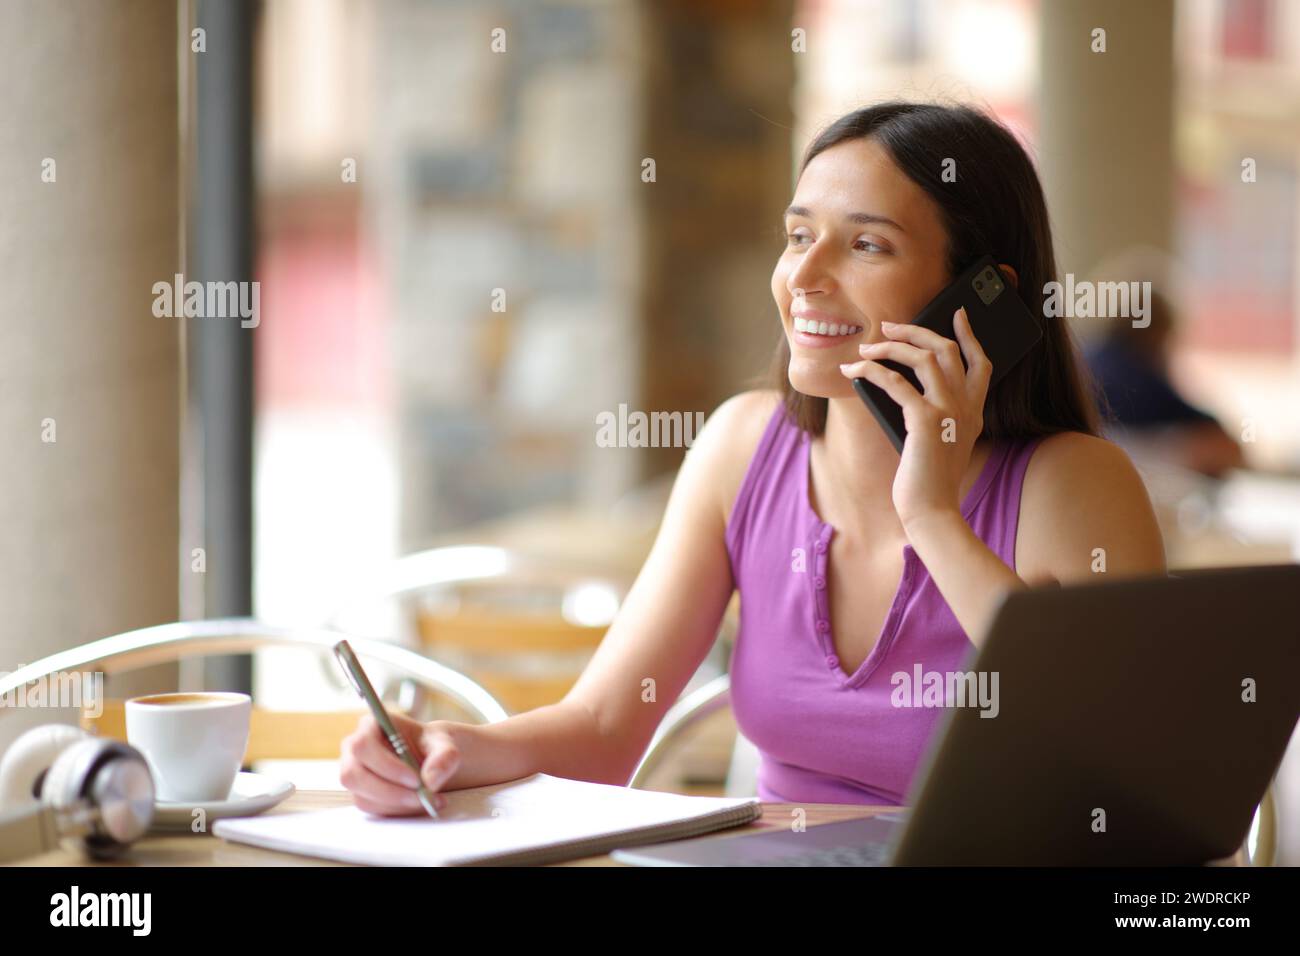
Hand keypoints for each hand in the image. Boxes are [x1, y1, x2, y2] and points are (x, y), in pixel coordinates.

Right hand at [339, 711, 460, 816]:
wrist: (430, 760)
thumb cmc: (432, 746)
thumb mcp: (445, 744)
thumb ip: (444, 757)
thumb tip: (430, 780)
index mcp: (370, 725)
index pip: (363, 746)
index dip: (385, 765)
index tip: (415, 779)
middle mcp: (354, 749)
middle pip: (353, 776)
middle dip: (389, 791)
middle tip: (421, 797)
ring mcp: (354, 773)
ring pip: (363, 797)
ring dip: (397, 804)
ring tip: (429, 800)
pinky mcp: (361, 793)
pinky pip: (372, 809)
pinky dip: (398, 810)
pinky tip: (420, 803)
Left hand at [838, 307, 992, 527]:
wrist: (932, 511)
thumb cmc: (928, 481)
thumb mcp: (939, 443)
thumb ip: (933, 415)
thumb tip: (899, 385)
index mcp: (974, 412)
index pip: (981, 364)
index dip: (970, 336)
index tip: (958, 314)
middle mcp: (966, 407)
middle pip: (947, 350)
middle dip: (917, 330)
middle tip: (890, 325)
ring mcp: (948, 411)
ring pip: (923, 357)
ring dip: (891, 346)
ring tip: (868, 346)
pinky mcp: (925, 420)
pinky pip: (895, 382)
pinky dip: (872, 370)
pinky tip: (855, 369)